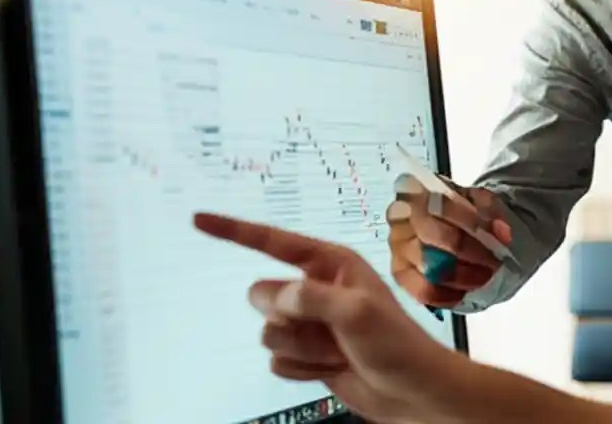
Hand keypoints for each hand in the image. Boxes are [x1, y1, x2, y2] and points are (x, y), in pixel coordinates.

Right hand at [193, 213, 467, 423]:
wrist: (412, 392)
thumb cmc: (397, 344)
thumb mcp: (356, 311)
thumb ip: (310, 297)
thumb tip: (272, 294)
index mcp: (329, 263)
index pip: (270, 241)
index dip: (232, 230)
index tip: (199, 219)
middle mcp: (315, 289)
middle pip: (263, 297)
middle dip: (291, 320)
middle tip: (330, 331)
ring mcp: (309, 324)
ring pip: (268, 334)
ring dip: (302, 349)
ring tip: (337, 352)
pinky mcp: (305, 353)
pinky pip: (277, 362)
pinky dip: (302, 370)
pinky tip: (332, 368)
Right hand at [386, 179, 512, 306]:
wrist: (449, 228)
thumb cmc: (461, 212)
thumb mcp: (478, 200)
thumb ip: (490, 209)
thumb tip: (502, 232)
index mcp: (417, 191)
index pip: (441, 204)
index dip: (473, 221)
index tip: (501, 234)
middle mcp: (400, 218)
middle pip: (435, 235)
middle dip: (471, 250)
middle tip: (494, 260)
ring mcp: (398, 248)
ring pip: (430, 266)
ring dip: (464, 275)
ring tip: (485, 275)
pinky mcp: (401, 274)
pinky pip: (424, 291)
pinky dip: (449, 294)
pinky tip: (466, 290)